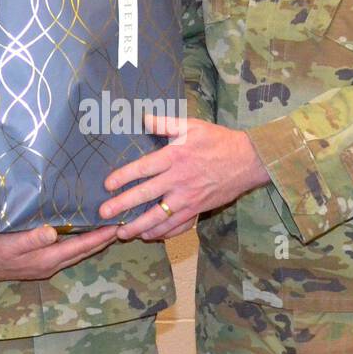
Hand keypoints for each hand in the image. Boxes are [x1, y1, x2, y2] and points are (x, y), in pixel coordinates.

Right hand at [0, 223, 120, 282]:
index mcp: (47, 259)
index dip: (101, 237)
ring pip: (78, 252)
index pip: (81, 246)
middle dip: (104, 239)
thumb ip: (30, 238)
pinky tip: (83, 232)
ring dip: (94, 241)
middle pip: (85, 251)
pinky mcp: (40, 260)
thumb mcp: (9, 243)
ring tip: (110, 227)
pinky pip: (68, 250)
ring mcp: (46, 263)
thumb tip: (52, 232)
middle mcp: (51, 264)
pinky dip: (80, 241)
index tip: (118, 226)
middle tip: (123, 224)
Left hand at [98, 112, 270, 241]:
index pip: (142, 169)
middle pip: (145, 196)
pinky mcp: (198, 209)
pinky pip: (177, 225)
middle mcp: (179, 180)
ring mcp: (188, 198)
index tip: (107, 185)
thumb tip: (143, 117)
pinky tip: (150, 235)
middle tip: (104, 214)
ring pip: (159, 217)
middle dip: (122, 206)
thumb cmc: (218, 140)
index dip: (122, 177)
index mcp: (175, 157)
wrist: (248, 161)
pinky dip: (162, 233)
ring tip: (122, 233)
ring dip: (138, 226)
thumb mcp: (192, 125)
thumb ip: (165, 123)